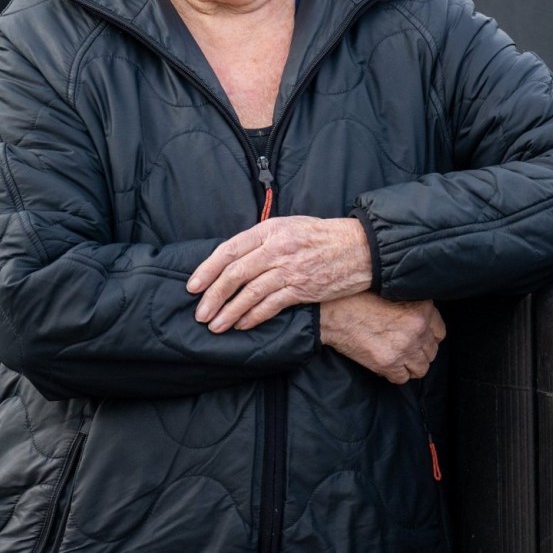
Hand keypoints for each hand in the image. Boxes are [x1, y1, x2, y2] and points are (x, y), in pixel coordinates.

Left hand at [188, 215, 371, 331]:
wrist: (360, 248)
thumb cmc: (322, 237)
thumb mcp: (290, 226)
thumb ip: (263, 240)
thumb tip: (234, 259)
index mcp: (270, 230)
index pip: (229, 250)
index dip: (207, 269)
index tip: (193, 286)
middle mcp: (277, 248)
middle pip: (235, 273)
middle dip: (213, 295)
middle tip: (200, 313)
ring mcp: (290, 269)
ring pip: (250, 293)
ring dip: (229, 312)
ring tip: (215, 326)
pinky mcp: (303, 288)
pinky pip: (271, 305)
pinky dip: (254, 317)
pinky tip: (242, 325)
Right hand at [320, 295, 445, 382]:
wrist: (336, 311)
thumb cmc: (362, 299)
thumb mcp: (396, 294)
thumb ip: (415, 309)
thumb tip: (425, 327)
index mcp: (423, 308)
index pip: (440, 332)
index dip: (428, 337)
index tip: (419, 339)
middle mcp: (418, 328)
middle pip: (431, 352)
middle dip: (420, 353)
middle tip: (405, 350)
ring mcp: (404, 347)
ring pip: (421, 369)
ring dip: (410, 366)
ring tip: (398, 359)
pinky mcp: (388, 362)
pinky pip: (402, 378)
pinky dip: (395, 374)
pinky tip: (387, 365)